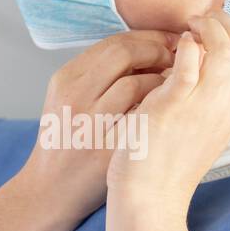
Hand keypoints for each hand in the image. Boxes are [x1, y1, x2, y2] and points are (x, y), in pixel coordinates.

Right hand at [16, 29, 177, 220]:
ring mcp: (89, 123)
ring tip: (176, 85)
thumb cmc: (68, 142)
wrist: (49, 191)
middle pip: (124, 54)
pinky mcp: (106, 148)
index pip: (114, 42)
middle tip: (180, 59)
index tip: (169, 43)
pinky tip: (169, 110)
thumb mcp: (71, 99)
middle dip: (159, 51)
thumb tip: (150, 47)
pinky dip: (159, 108)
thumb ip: (100, 74)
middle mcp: (74, 96)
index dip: (148, 39)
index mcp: (66, 79)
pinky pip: (141, 117)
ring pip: (136, 83)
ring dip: (164, 80)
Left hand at [106, 11, 229, 214]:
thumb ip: (203, 100)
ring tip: (188, 26)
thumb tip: (197, 69)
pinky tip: (177, 44)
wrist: (150, 196)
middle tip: (197, 20)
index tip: (203, 28)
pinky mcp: (177, 103)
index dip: (226, 32)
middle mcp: (225, 102)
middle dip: (222, 20)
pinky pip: (191, 61)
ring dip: (208, 26)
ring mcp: (204, 103)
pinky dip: (187, 44)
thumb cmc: (165, 163)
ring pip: (225, 46)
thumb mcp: (196, 128)